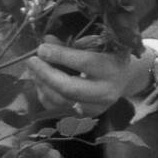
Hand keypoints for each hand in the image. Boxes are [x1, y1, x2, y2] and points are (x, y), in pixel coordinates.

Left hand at [26, 37, 153, 114]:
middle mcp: (105, 92)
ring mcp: (96, 108)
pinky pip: (58, 109)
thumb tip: (46, 41)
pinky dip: (45, 95)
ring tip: (33, 70)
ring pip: (61, 101)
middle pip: (69, 88)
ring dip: (42, 84)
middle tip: (31, 61)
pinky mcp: (85, 116)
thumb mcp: (96, 44)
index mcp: (112, 69)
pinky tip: (40, 82)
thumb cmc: (109, 55)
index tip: (41, 48)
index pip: (83, 63)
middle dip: (46, 74)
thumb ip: (71, 44)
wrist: (125, 78)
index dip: (59, 55)